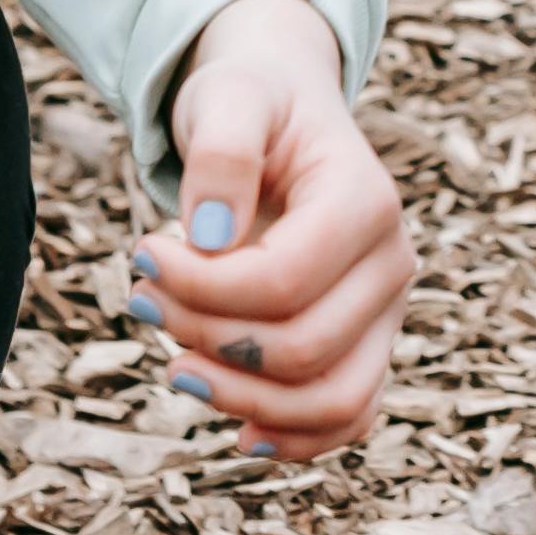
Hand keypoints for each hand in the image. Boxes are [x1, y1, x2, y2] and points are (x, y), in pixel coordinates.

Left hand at [134, 0, 408, 460]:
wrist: (282, 113)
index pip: (285, 281)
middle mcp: (392, 262)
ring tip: (176, 364)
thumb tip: (209, 237)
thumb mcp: (227, 96)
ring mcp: (386, 312)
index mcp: (368, 200)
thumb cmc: (252, 102)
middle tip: (145, 299)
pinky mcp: (367, 346)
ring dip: (242, 398)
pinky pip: (348, 419)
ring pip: (335, 400)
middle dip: (205, 336)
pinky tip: (235, 428)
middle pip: (302, 347)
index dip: (200, 287)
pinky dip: (295, 438)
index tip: (142, 252)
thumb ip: (221, 149)